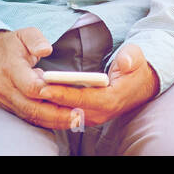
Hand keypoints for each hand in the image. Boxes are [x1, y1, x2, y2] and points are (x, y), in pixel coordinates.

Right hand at [0, 27, 82, 130]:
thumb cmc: (10, 45)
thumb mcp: (24, 34)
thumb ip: (36, 40)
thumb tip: (46, 49)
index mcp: (11, 69)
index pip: (30, 86)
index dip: (48, 93)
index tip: (69, 95)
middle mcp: (6, 89)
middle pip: (32, 108)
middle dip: (57, 115)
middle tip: (79, 116)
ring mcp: (6, 101)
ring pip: (31, 117)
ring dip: (54, 121)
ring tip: (76, 121)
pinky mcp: (9, 108)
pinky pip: (29, 118)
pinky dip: (47, 122)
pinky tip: (64, 121)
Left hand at [34, 43, 159, 128]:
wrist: (142, 84)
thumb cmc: (136, 68)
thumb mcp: (136, 57)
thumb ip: (131, 57)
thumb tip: (125, 61)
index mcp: (112, 99)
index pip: (83, 99)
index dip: (63, 93)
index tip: (45, 87)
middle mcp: (102, 112)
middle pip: (70, 109)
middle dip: (51, 100)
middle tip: (31, 89)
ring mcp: (96, 116)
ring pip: (67, 114)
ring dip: (50, 105)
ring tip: (32, 93)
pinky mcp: (90, 115)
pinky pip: (69, 114)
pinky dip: (56, 108)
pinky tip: (42, 98)